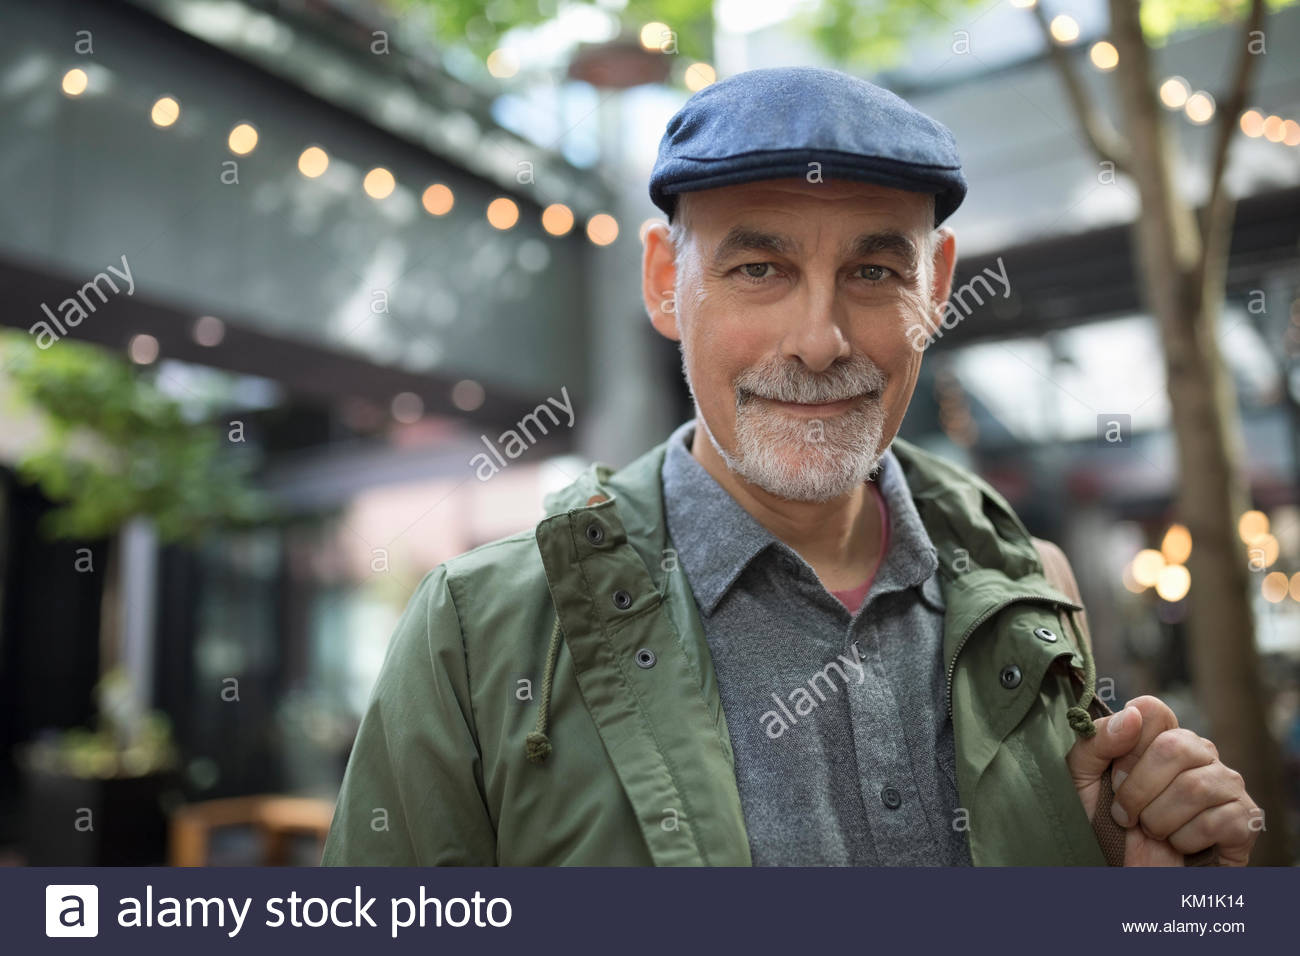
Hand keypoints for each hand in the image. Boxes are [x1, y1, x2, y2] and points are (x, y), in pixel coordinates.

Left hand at [1065, 695, 1259, 865]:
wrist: (1125, 875)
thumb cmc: (1103, 824)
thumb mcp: (1083, 779)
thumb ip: (1097, 741)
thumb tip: (1133, 714)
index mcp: (1161, 736)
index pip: (1152, 710)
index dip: (1125, 747)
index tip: (1114, 776)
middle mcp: (1200, 753)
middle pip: (1174, 747)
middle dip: (1137, 790)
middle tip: (1126, 814)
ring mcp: (1226, 783)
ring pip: (1195, 787)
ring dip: (1158, 820)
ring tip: (1150, 832)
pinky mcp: (1245, 818)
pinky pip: (1219, 821)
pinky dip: (1185, 841)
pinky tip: (1179, 846)